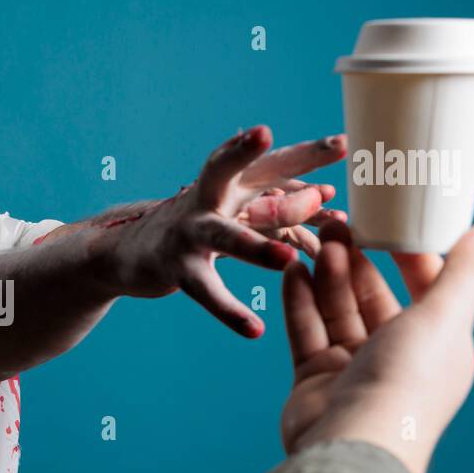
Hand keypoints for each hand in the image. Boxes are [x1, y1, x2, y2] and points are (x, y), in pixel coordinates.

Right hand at [100, 125, 345, 336]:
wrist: (128, 248)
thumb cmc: (196, 226)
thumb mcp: (235, 210)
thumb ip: (280, 206)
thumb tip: (330, 200)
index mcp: (233, 183)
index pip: (276, 163)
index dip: (310, 154)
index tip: (345, 144)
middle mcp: (213, 198)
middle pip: (253, 174)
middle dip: (290, 161)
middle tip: (327, 151)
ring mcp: (191, 231)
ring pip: (227, 236)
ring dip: (256, 246)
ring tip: (287, 259)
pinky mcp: (176, 268)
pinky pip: (206, 291)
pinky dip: (228, 311)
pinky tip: (253, 329)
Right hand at [279, 218, 473, 472]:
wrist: (353, 443)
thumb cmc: (406, 382)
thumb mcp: (445, 316)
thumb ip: (468, 270)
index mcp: (438, 344)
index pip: (425, 287)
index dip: (408, 252)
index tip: (387, 219)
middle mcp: (397, 355)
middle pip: (374, 296)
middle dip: (357, 258)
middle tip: (339, 223)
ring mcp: (353, 368)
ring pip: (338, 310)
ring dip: (328, 274)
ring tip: (316, 241)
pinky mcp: (315, 378)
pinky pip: (307, 330)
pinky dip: (300, 300)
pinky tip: (292, 271)